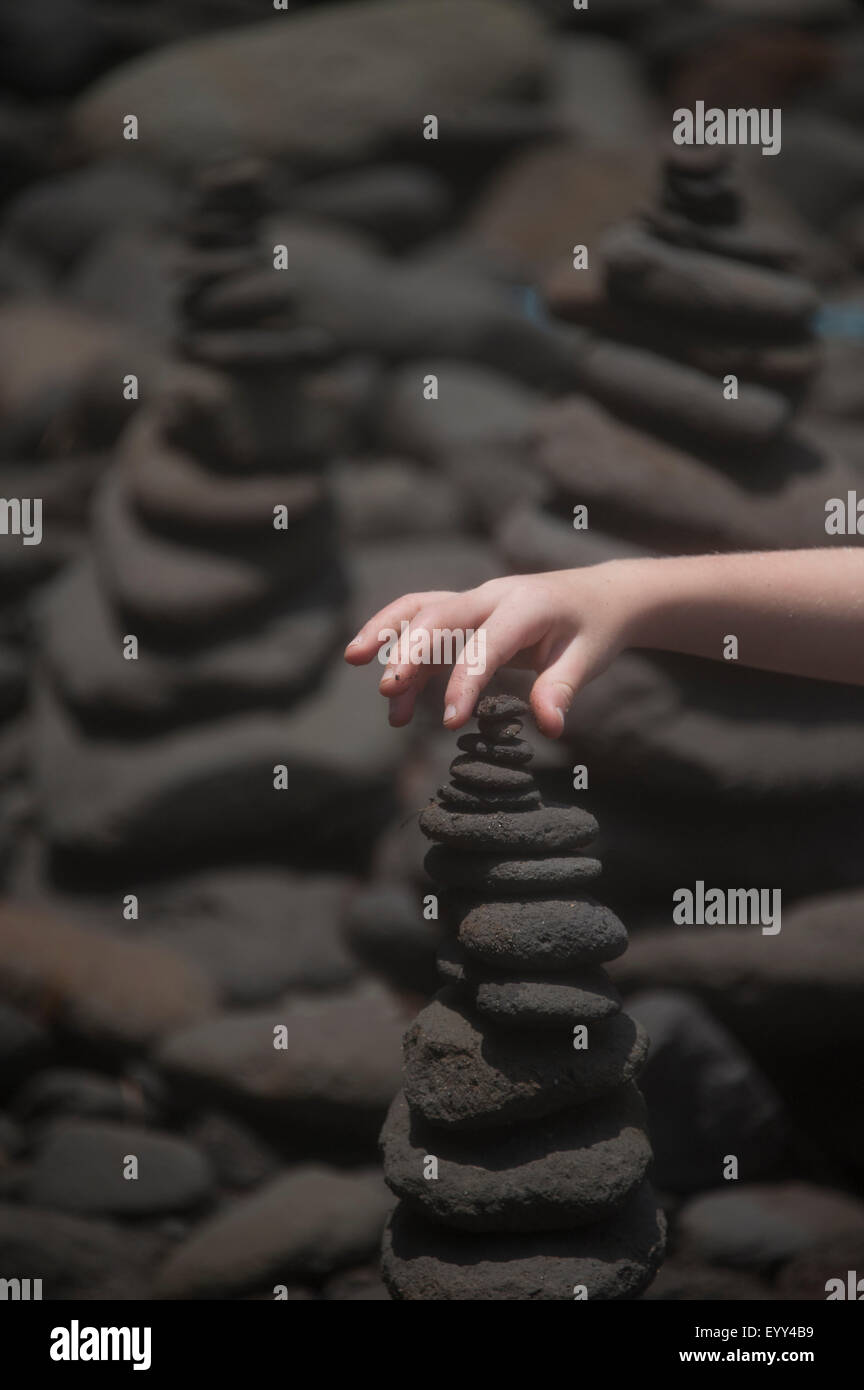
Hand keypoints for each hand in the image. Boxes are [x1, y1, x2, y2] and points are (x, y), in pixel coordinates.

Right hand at [344, 563, 640, 736]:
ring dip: (386, 632)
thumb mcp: (588, 659)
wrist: (599, 595)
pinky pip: (422, 622)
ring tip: (352, 660)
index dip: (465, 683)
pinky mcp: (463, 614)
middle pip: (439, 614)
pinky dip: (399, 645)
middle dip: (409, 649)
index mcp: (526, 606)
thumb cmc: (592, 630)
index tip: (450, 722)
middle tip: (388, 690)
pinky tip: (392, 692)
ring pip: (420, 608)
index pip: (486, 644)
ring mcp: (474, 601)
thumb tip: (549, 727)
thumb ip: (562, 689)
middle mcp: (492, 596)